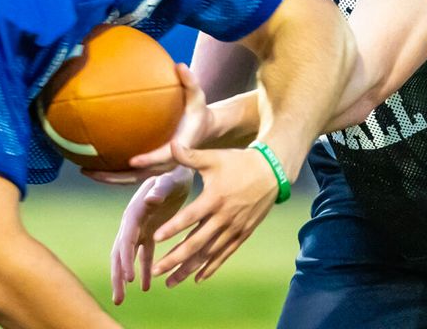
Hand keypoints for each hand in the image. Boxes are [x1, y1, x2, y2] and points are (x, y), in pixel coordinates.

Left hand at [83, 63, 212, 184]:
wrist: (202, 127)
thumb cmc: (197, 110)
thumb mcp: (197, 96)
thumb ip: (190, 82)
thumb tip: (180, 66)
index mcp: (179, 147)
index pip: (163, 157)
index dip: (149, 160)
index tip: (131, 160)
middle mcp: (168, 161)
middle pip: (140, 175)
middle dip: (116, 177)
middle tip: (92, 171)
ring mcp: (158, 166)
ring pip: (132, 178)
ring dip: (109, 178)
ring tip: (86, 171)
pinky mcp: (151, 165)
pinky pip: (130, 173)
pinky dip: (113, 172)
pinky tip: (94, 165)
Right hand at [109, 166, 192, 304]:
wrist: (178, 171)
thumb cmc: (173, 174)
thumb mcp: (168, 180)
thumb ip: (159, 189)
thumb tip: (151, 199)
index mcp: (134, 211)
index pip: (126, 239)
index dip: (126, 259)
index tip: (129, 278)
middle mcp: (132, 221)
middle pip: (120, 252)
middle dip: (118, 275)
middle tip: (119, 297)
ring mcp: (139, 228)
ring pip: (127, 256)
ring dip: (125, 277)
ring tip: (122, 298)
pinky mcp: (149, 232)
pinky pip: (144, 254)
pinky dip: (144, 269)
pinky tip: (147, 286)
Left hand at [149, 141, 279, 286]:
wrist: (271, 172)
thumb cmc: (238, 162)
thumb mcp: (213, 158)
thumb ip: (189, 156)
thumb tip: (170, 144)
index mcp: (214, 198)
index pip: (189, 217)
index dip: (173, 228)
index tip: (156, 238)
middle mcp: (224, 217)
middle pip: (196, 243)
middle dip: (175, 258)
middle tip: (155, 271)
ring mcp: (234, 228)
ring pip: (208, 254)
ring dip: (188, 269)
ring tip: (170, 282)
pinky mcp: (242, 234)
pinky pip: (224, 254)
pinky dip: (211, 267)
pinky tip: (197, 279)